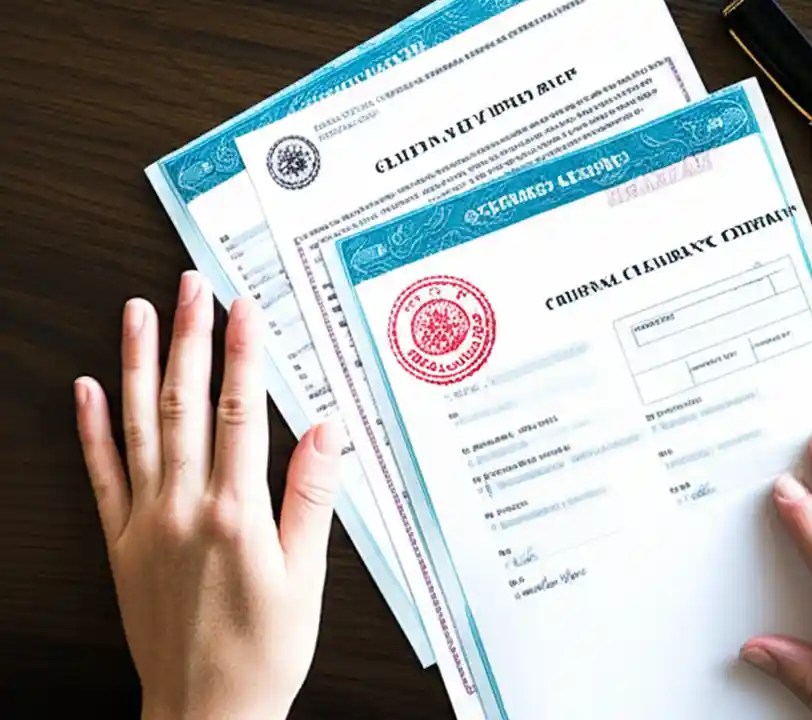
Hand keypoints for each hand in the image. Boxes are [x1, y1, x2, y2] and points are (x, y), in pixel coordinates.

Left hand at [74, 272, 341, 719]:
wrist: (205, 713)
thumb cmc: (264, 651)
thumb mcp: (306, 578)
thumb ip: (311, 498)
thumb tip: (325, 432)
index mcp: (236, 514)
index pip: (241, 413)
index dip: (244, 354)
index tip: (247, 308)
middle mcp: (183, 509)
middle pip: (187, 405)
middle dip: (190, 339)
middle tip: (191, 288)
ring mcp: (145, 523)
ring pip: (140, 426)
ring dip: (139, 365)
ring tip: (139, 314)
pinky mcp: (120, 544)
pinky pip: (101, 475)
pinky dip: (92, 429)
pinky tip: (89, 388)